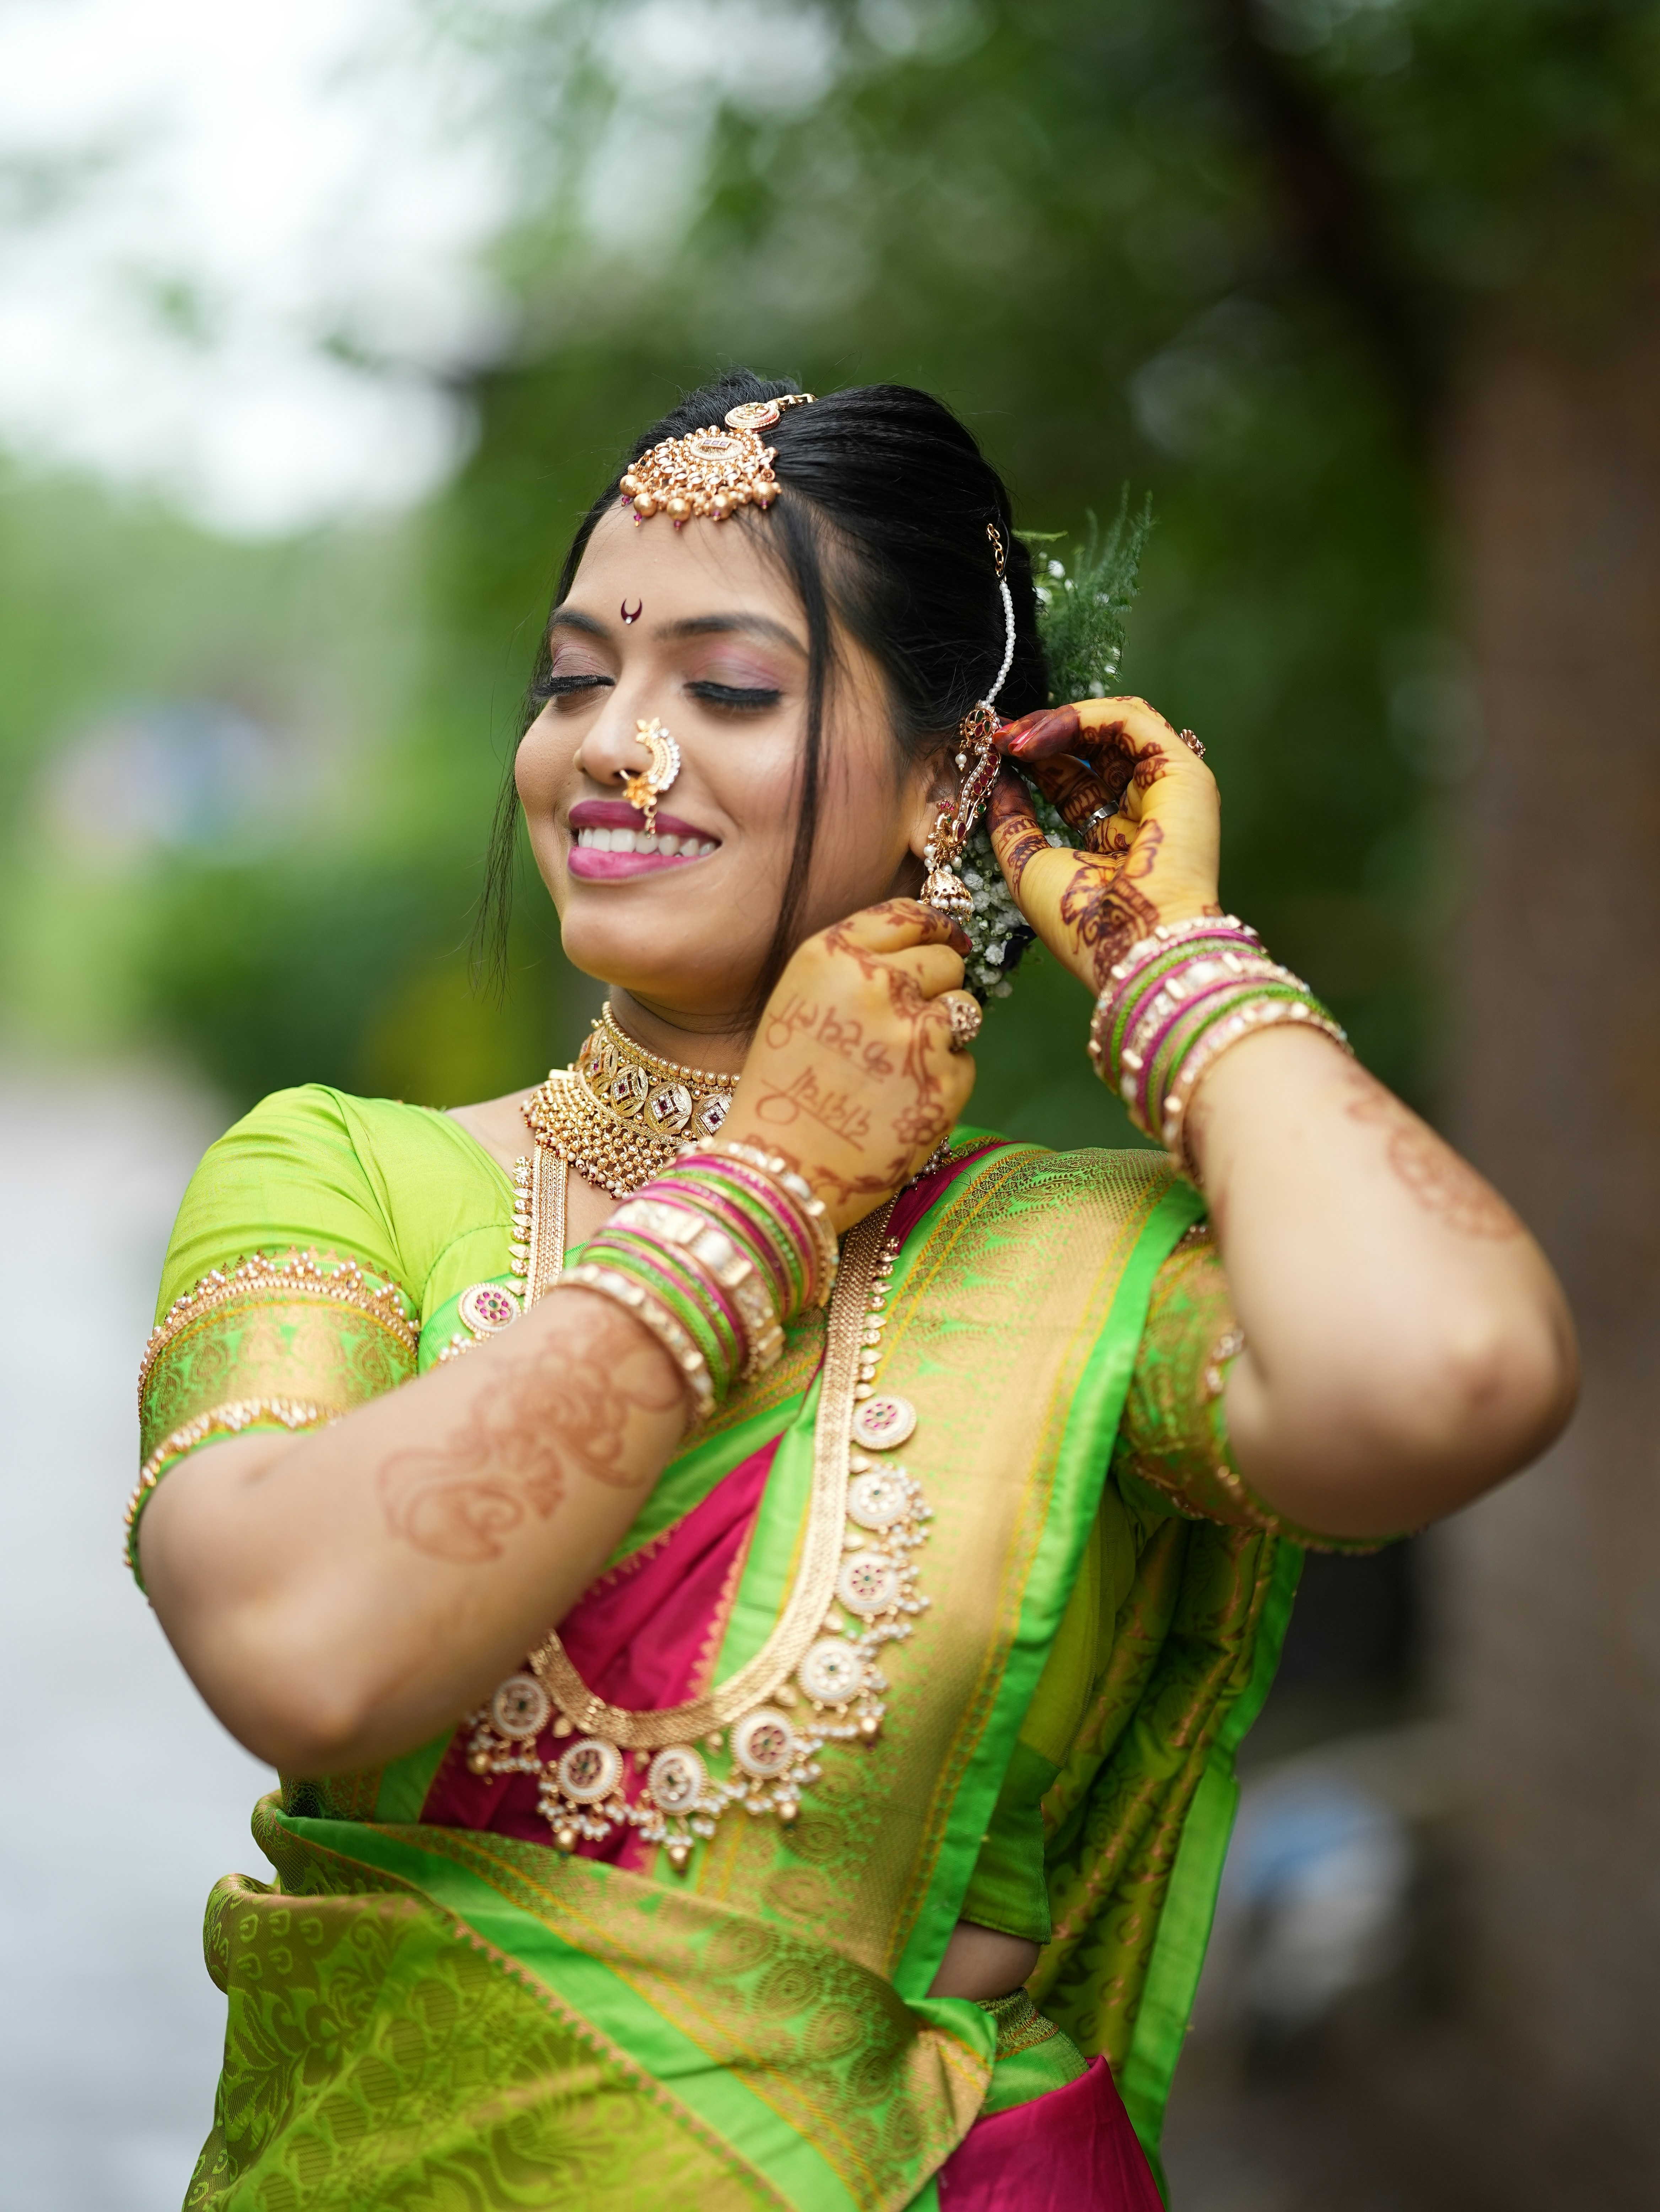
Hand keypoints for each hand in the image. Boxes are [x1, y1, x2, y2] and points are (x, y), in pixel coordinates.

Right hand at [722, 899, 977, 1232]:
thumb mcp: (799, 1003)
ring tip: (896, 1070)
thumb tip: (923, 947)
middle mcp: (878, 984)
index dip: (935, 926)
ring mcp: (916, 1034)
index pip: (907, 916)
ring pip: (963, 1010)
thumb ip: (854, 967)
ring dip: (942, 1032)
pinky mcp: (945, 1083)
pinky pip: (963, 1063)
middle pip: (945, 960)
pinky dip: (941, 1082)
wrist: (779, 1170)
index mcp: (832, 956)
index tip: (946, 937)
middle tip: (907, 1024)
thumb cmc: (783, 1091)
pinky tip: (899, 1105)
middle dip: (937, 984)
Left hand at [987, 697, 1219, 993]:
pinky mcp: (1183, 773)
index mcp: (1113, 842)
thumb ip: (1012, 823)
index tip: (995, 754)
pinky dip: (1087, 716)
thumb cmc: (1082, 923)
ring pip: (1116, 728)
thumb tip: (997, 781)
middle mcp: (1143, 812)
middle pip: (1095, 751)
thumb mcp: (1029, 867)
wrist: (1131, 945)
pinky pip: (1134, 721)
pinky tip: (1044, 733)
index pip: (1075, 784)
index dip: (1036, 764)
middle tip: (1001, 738)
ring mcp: (1167, 790)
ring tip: (1015, 738)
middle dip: (1045, 737)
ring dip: (1060, 722)